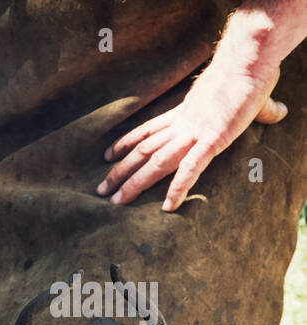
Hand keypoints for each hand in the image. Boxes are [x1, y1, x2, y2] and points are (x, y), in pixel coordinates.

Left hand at [98, 62, 286, 211]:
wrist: (247, 62)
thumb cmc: (247, 75)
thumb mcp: (243, 95)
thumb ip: (258, 110)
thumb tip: (278, 112)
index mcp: (184, 114)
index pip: (148, 131)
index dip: (126, 143)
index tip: (107, 155)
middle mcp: (182, 125)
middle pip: (144, 151)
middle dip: (121, 171)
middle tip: (101, 190)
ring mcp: (194, 134)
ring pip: (156, 163)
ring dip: (135, 182)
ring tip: (115, 200)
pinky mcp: (211, 140)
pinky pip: (190, 169)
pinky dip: (177, 188)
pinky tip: (167, 206)